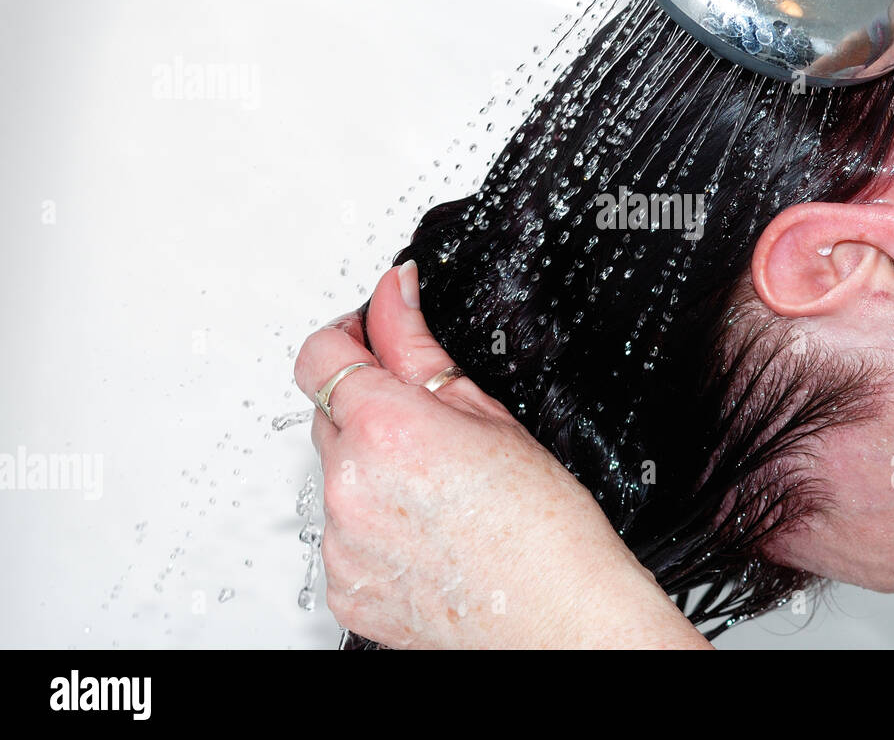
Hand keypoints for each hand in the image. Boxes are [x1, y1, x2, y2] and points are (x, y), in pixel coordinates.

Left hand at [293, 261, 707, 648]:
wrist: (561, 613)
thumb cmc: (544, 524)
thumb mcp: (486, 413)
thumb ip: (418, 347)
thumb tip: (393, 294)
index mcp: (386, 430)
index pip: (320, 357)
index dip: (346, 338)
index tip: (366, 336)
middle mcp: (349, 486)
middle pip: (329, 415)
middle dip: (371, 410)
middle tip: (434, 431)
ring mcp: (341, 543)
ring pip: (337, 478)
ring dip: (372, 472)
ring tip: (441, 495)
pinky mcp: (345, 587)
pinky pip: (342, 537)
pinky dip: (374, 528)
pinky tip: (427, 534)